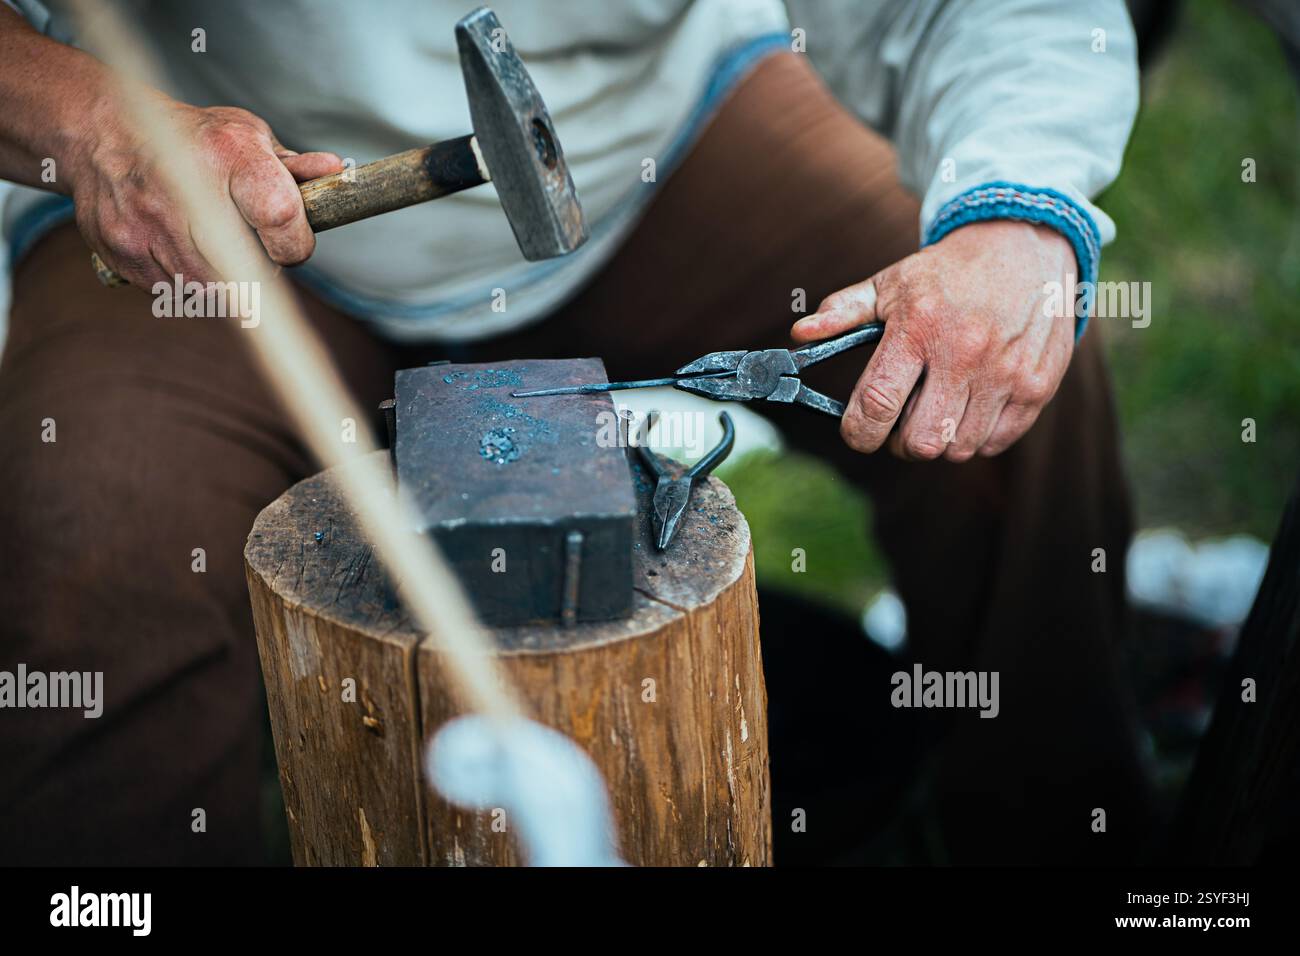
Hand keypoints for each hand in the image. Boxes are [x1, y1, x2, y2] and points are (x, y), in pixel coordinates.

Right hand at [65, 92, 342, 287]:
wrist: (101, 132)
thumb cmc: (190, 138)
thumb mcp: (245, 136)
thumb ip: (292, 168)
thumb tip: (336, 173)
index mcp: (227, 156)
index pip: (280, 214)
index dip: (294, 242)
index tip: (291, 244)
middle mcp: (184, 192)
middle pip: (248, 272)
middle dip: (261, 271)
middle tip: (254, 250)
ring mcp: (148, 227)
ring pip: (213, 292)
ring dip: (226, 281)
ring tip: (215, 244)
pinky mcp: (125, 255)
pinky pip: (176, 293)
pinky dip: (188, 281)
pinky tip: (180, 246)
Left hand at [791, 220, 1076, 460]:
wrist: (1026, 245)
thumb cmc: (950, 271)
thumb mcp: (892, 282)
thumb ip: (843, 312)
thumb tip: (800, 335)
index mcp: (918, 328)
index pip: (877, 404)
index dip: (858, 433)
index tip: (856, 432)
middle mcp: (965, 353)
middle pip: (920, 441)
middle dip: (900, 443)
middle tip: (899, 424)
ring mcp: (1006, 373)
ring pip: (959, 448)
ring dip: (940, 441)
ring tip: (936, 411)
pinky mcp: (1038, 385)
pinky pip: (996, 442)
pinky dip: (977, 438)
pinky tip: (969, 408)